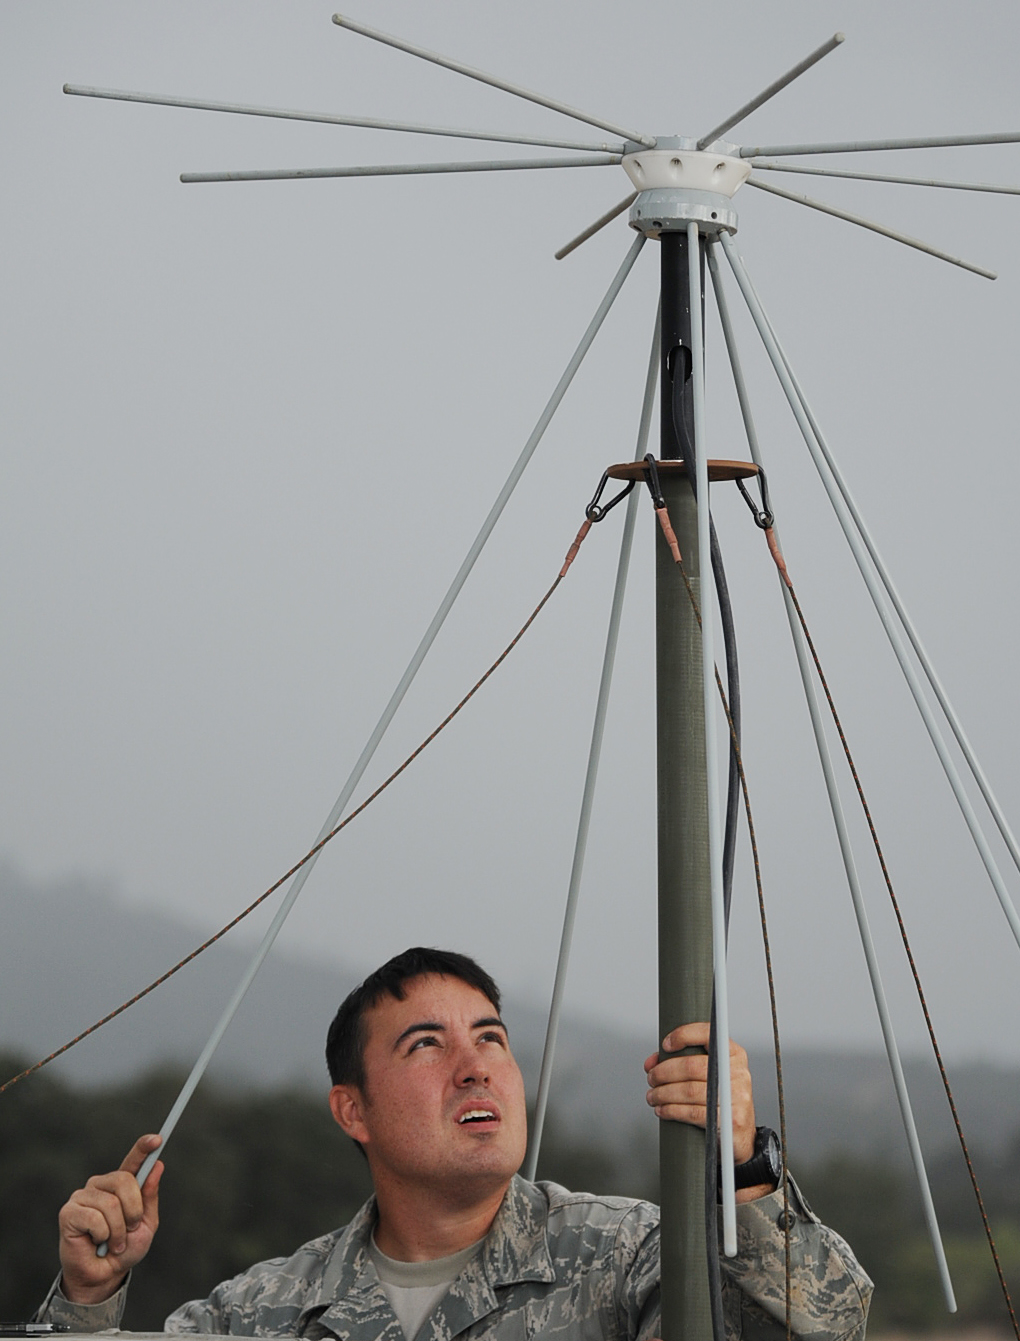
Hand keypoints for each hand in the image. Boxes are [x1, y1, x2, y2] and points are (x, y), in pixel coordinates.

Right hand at [58, 1134, 162, 1303]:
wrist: (104, 1276)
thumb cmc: (124, 1249)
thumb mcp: (145, 1224)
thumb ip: (149, 1196)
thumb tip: (158, 1165)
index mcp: (120, 1185)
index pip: (132, 1161)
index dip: (143, 1148)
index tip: (157, 1139)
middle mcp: (100, 1185)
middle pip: (125, 1180)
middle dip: (134, 1210)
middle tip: (130, 1229)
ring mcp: (83, 1196)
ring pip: (111, 1203)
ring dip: (118, 1230)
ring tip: (113, 1241)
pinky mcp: (69, 1212)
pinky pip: (95, 1218)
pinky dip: (103, 1236)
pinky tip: (97, 1242)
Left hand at [644, 1021, 755, 1165]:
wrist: (740, 1134)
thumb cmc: (721, 1099)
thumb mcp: (711, 1074)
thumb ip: (684, 1061)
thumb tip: (653, 1061)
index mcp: (733, 1054)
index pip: (707, 1034)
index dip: (683, 1036)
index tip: (665, 1045)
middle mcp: (737, 1073)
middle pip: (692, 1066)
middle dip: (664, 1072)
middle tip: (652, 1078)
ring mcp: (736, 1097)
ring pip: (689, 1091)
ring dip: (663, 1093)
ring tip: (653, 1096)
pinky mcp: (730, 1120)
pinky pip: (693, 1112)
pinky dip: (672, 1110)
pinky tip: (663, 1110)